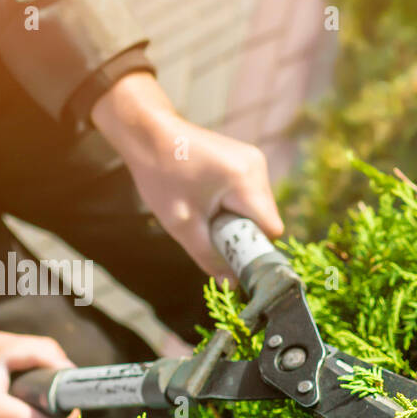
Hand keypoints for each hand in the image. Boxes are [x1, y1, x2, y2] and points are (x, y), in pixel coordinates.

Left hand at [91, 72, 283, 277]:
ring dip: (238, 219)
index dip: (252, 247)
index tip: (229, 252)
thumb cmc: (160, 175)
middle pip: (266, 219)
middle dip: (242, 233)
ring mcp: (254, 160)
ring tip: (206, 209)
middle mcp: (257, 167)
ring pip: (260, 208)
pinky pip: (251, 195)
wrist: (147, 132)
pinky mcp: (248, 159)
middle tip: (209, 228)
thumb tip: (234, 285)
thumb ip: (209, 258)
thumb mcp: (182, 224)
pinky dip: (235, 205)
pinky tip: (210, 198)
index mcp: (245, 180)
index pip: (269, 230)